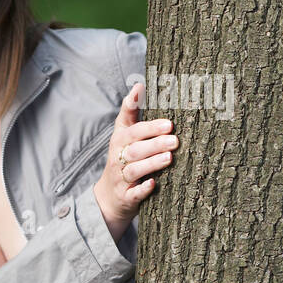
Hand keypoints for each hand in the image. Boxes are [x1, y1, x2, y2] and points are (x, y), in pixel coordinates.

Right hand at [93, 82, 178, 239]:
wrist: (108, 198)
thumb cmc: (122, 159)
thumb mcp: (124, 135)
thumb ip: (131, 112)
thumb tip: (139, 84)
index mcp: (120, 140)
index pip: (130, 126)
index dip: (140, 116)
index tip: (156, 109)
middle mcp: (118, 157)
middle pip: (134, 148)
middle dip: (154, 143)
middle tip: (174, 138)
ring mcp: (121, 178)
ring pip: (134, 169)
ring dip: (151, 163)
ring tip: (169, 157)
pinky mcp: (126, 197)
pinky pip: (133, 193)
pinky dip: (143, 189)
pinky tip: (153, 184)